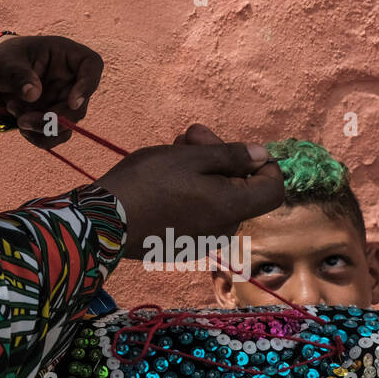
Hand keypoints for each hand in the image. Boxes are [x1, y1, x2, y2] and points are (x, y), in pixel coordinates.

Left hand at [0, 34, 102, 149]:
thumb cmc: (5, 58)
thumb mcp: (7, 62)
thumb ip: (19, 75)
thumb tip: (33, 95)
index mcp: (67, 55)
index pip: (92, 65)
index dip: (87, 86)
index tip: (72, 103)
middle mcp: (71, 78)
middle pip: (79, 105)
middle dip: (53, 119)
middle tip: (24, 121)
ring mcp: (65, 99)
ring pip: (67, 124)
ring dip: (42, 129)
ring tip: (18, 118)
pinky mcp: (55, 116)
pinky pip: (55, 134)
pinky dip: (39, 137)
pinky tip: (21, 127)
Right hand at [90, 125, 283, 256]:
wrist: (105, 220)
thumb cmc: (148, 182)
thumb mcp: (190, 157)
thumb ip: (230, 156)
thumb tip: (261, 156)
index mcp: (233, 207)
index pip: (273, 189)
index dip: (266, 165)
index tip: (242, 148)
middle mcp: (224, 229)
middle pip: (239, 189)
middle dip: (220, 157)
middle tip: (190, 133)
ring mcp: (202, 239)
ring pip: (215, 198)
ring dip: (201, 170)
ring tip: (172, 149)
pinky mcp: (181, 243)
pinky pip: (198, 212)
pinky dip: (189, 192)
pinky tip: (164, 177)